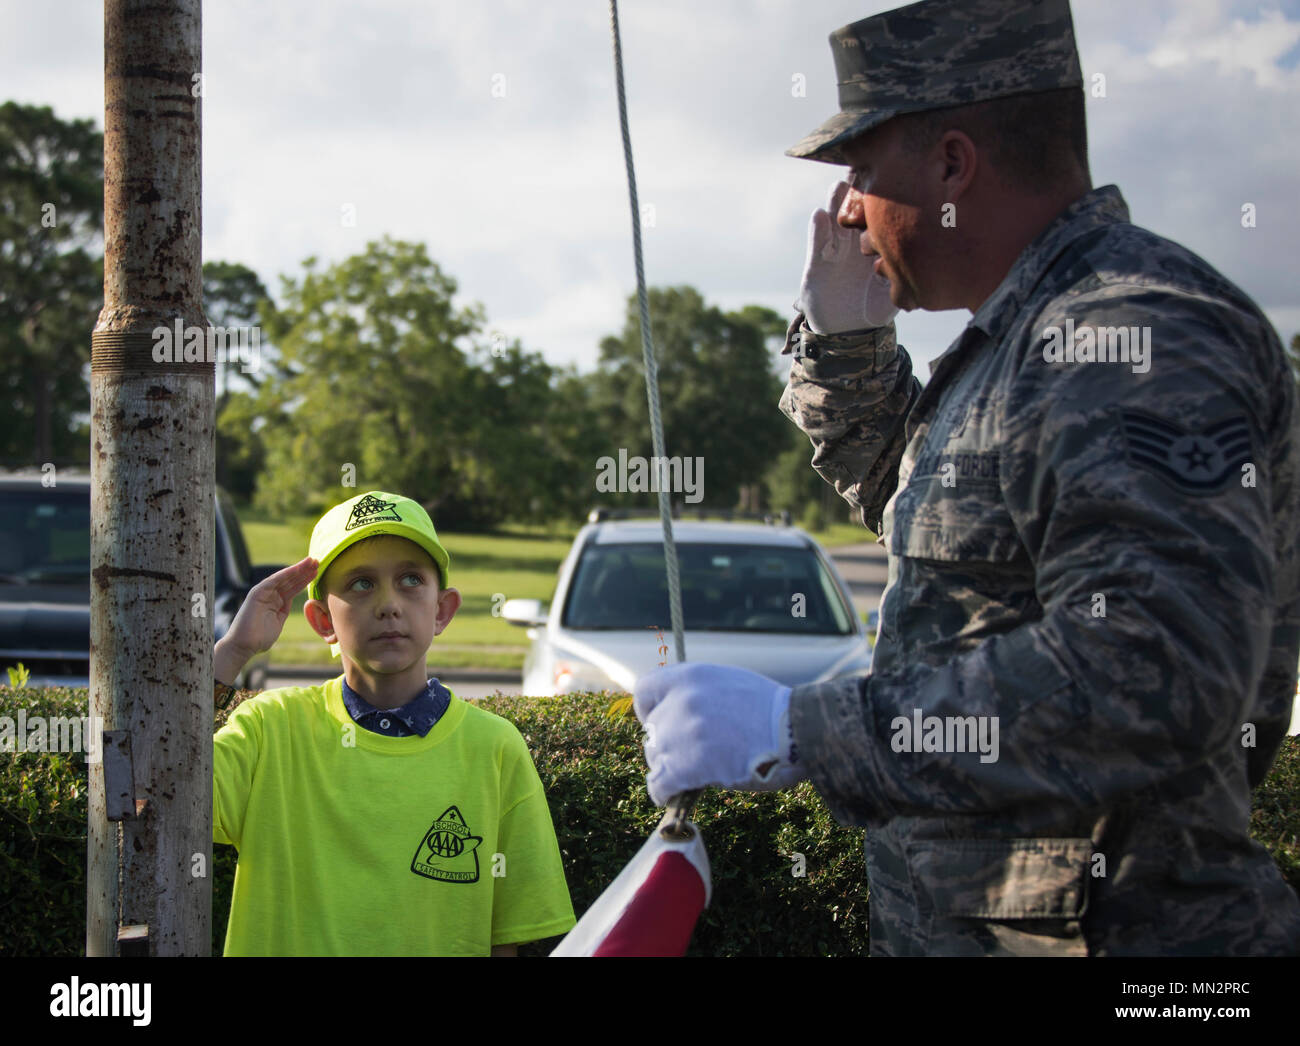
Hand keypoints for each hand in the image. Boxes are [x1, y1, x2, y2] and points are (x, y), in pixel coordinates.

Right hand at [219, 557, 318, 669]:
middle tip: (317, 561)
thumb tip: (288, 603)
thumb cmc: (259, 639)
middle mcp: (270, 595)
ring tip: (312, 561)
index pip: (293, 588)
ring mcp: (263, 593)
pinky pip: (273, 581)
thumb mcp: (277, 622)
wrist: (243, 646)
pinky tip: (297, 568)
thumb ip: (282, 611)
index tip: (317, 572)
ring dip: (298, 569)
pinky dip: (286, 574)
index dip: (305, 580)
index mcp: (276, 602)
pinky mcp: (257, 593)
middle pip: (290, 580)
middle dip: (304, 571)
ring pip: (284, 578)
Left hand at [633, 663, 805, 805]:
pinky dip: (663, 792)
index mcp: (691, 676)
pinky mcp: (687, 765)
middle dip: (668, 745)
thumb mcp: (730, 682)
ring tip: (691, 775)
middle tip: (690, 756)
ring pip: (655, 757)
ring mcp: (682, 732)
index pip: (645, 690)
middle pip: (653, 730)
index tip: (660, 723)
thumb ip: (700, 693)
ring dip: (670, 769)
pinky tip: (673, 795)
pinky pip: (659, 784)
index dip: (649, 710)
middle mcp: (681, 700)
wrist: (798, 729)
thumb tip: (682, 713)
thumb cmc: (773, 711)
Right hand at [797, 179, 897, 333]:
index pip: (882, 213)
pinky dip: (818, 229)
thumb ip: (905, 282)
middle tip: (864, 170)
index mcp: (879, 242)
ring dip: (836, 202)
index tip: (895, 175)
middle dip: (861, 190)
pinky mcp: (818, 263)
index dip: (886, 196)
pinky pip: (818, 243)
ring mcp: (837, 248)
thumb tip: (925, 272)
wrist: (846, 330)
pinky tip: (820, 216)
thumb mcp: (895, 296)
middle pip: (858, 208)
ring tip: (839, 187)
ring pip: (836, 218)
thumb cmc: (875, 309)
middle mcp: (857, 239)